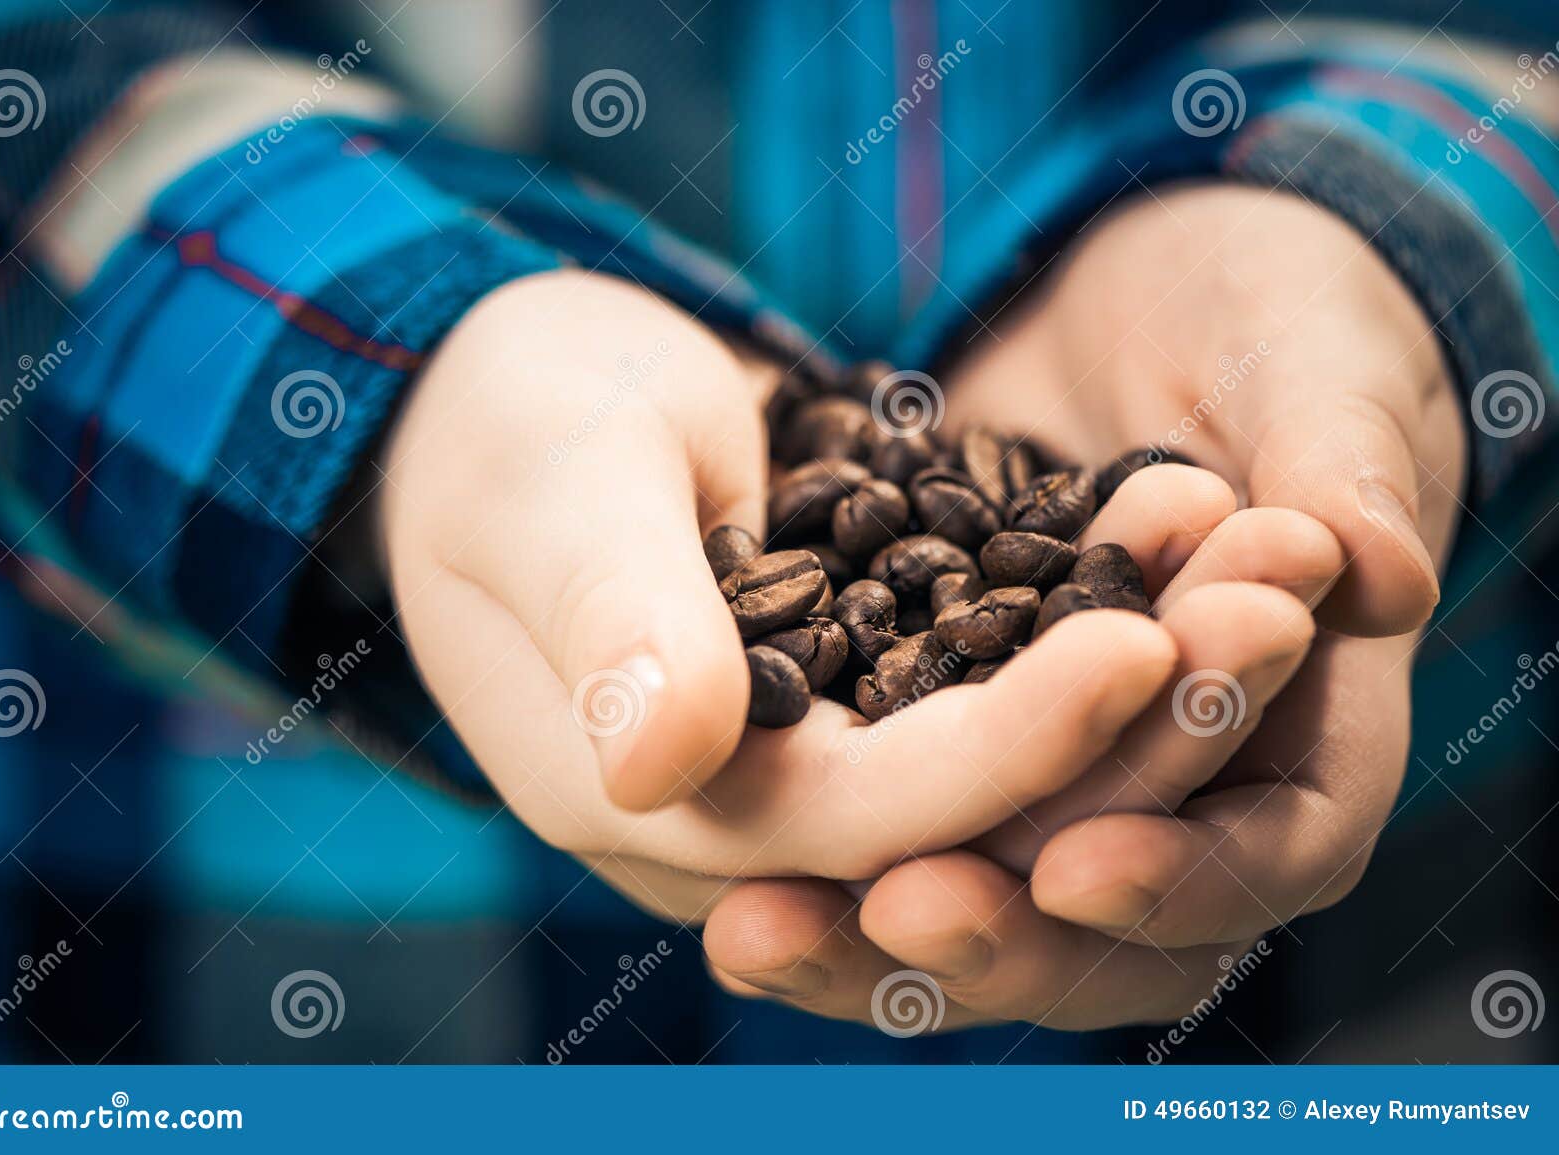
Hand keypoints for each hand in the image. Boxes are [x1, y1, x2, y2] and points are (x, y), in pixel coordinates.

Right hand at [378, 269, 1181, 922]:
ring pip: (1014, 766)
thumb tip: (661, 766)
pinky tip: (1184, 526)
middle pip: (974, 818)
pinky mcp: (870, 701)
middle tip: (1266, 607)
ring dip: (1150, 682)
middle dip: (1129, 729)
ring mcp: (821, 765)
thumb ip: (610, 625)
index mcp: (656, 799)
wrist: (514, 404)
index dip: (1011, 745)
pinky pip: (1005, 691)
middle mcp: (754, 817)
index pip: (869, 813)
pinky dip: (1098, 621)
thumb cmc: (509, 430)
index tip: (1143, 641)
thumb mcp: (553, 495)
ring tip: (1258, 560)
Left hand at [703, 184, 1465, 1027]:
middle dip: (1003, 933)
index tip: (1076, 866)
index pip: (1277, 844)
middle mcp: (1179, 778)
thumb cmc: (1269, 314)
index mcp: (1311, 719)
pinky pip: (885, 822)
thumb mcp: (1307, 360)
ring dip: (872, 933)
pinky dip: (811, 857)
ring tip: (756, 932)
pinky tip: (717, 881)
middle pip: (1108, 922)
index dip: (1187, 875)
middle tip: (899, 912)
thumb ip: (1338, 456)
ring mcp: (1052, 766)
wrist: (1138, 295)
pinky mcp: (940, 728)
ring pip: (979, 896)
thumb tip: (1378, 577)